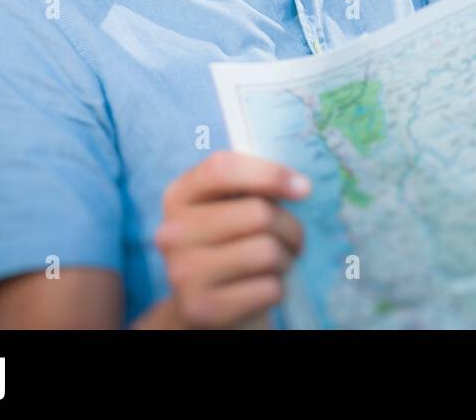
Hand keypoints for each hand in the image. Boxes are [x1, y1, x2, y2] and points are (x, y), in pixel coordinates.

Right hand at [154, 151, 309, 327]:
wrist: (205, 303)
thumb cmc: (231, 242)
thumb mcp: (232, 205)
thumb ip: (254, 186)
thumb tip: (299, 185)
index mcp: (179, 195)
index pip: (222, 168)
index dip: (269, 173)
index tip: (304, 188)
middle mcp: (172, 232)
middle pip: (258, 214)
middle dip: (290, 227)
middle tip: (290, 239)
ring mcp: (182, 272)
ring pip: (267, 252)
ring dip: (285, 259)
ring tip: (275, 263)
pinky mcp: (201, 308)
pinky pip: (269, 288)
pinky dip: (278, 288)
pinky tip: (261, 288)